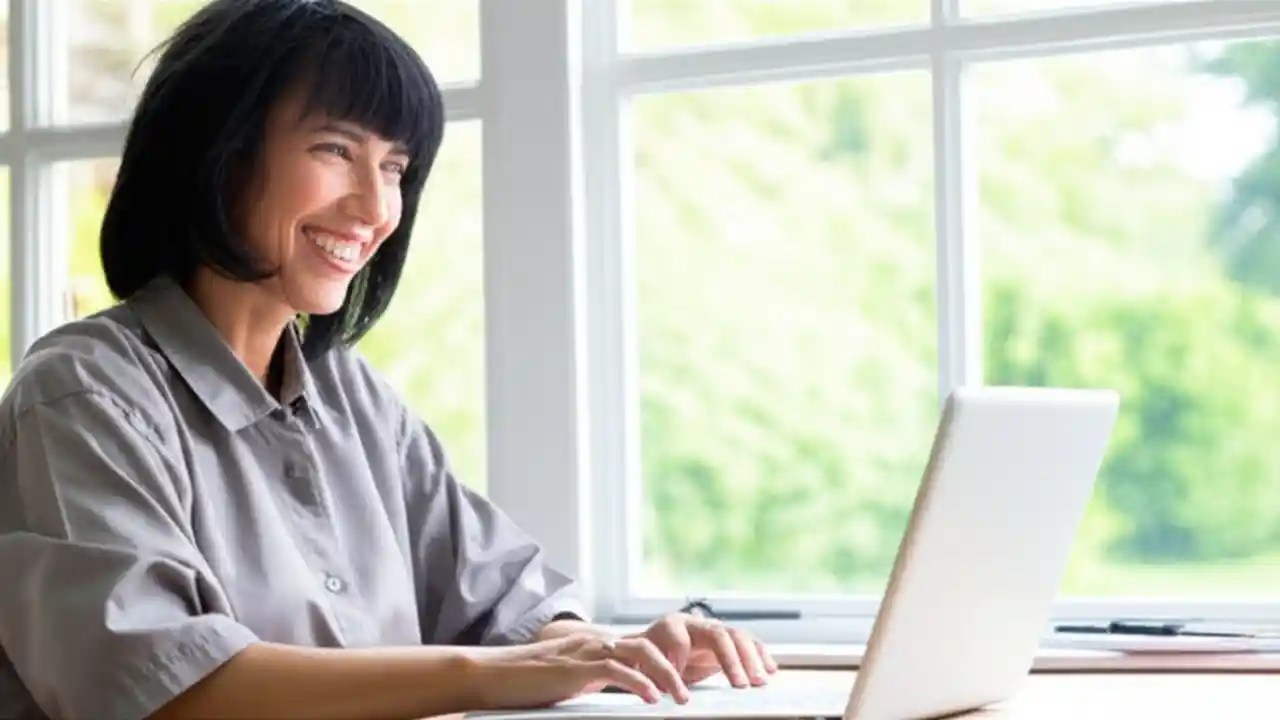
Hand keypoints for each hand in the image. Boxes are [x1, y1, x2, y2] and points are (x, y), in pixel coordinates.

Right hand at [470, 632, 684, 708]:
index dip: (664, 661)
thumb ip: (591, 681)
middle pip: (646, 645)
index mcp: (593, 647)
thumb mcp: (567, 680)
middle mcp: (593, 644)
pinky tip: (652, 698)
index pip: (638, 647)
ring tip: (680, 696)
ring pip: (638, 653)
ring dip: (665, 674)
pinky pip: (615, 670)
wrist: (491, 675)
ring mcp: (585, 653)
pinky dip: (638, 682)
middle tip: (689, 691)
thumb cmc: (524, 683)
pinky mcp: (575, 669)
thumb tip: (618, 692)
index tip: (683, 680)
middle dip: (673, 666)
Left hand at [633, 612, 778, 687]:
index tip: (682, 679)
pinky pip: (748, 643)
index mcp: (669, 627)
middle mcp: (694, 624)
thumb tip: (666, 689)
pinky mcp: (727, 640)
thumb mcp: (646, 666)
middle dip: (731, 659)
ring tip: (760, 680)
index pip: (678, 638)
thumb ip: (656, 674)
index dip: (680, 657)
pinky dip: (760, 655)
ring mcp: (713, 630)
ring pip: (737, 637)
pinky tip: (771, 669)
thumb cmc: (649, 660)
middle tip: (740, 684)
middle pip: (717, 634)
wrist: (653, 649)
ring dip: (751, 659)